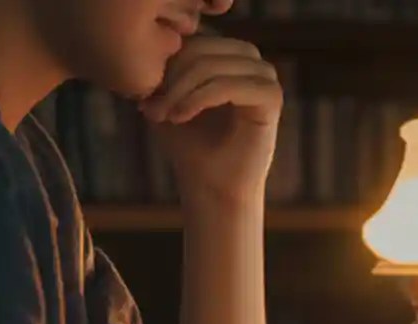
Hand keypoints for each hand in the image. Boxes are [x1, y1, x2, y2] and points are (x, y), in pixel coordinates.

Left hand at [139, 35, 282, 202]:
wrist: (214, 190)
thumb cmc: (191, 148)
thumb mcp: (168, 100)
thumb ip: (163, 71)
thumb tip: (150, 51)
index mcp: (231, 58)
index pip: (193, 40)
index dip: (165, 64)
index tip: (144, 98)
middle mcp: (253, 63)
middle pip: (203, 48)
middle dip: (171, 77)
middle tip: (152, 107)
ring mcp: (266, 78)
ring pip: (213, 66)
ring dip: (182, 90)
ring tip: (164, 115)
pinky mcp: (272, 98)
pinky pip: (228, 85)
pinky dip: (199, 99)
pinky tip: (181, 117)